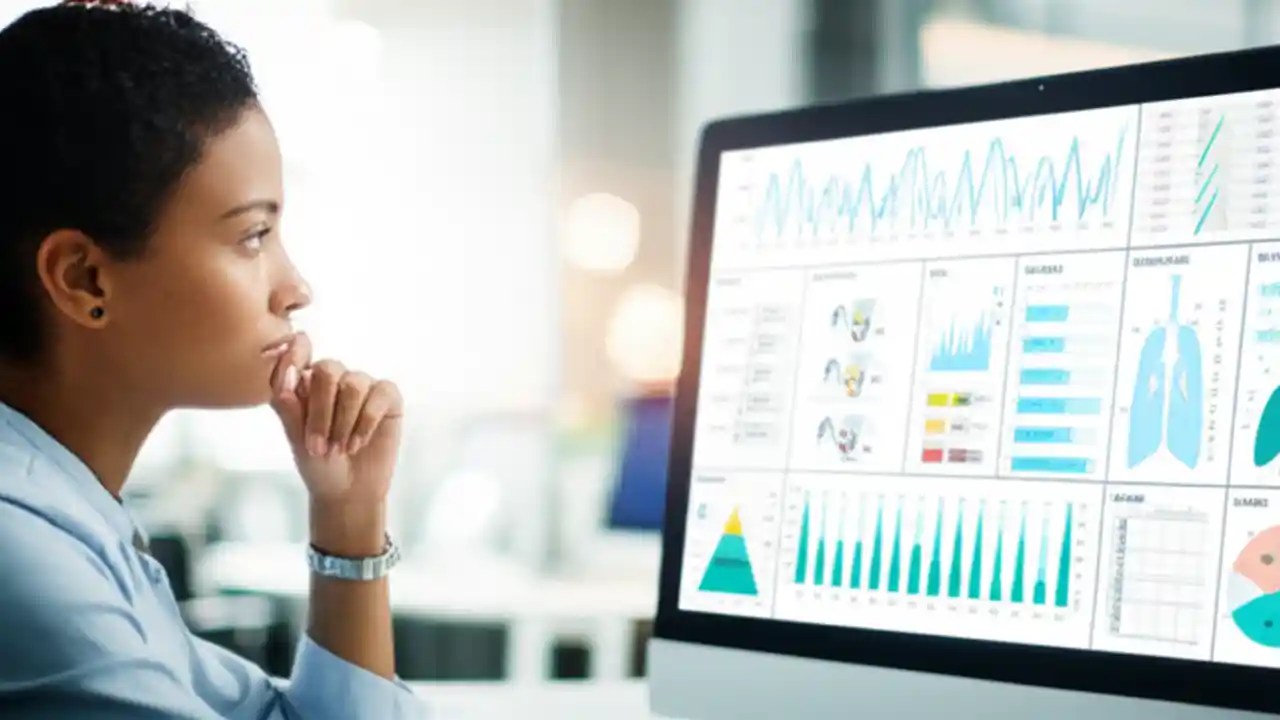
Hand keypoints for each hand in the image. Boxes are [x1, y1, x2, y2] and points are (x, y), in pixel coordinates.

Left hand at [267, 333, 404, 550]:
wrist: (348, 491)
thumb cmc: (318, 464)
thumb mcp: (295, 437)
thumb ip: (288, 405)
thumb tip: (288, 374)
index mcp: (305, 382)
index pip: (299, 354)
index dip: (296, 354)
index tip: (293, 375)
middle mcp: (335, 378)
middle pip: (327, 370)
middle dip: (321, 410)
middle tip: (318, 446)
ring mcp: (363, 385)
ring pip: (354, 384)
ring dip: (344, 421)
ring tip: (340, 449)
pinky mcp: (388, 397)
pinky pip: (380, 394)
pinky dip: (366, 422)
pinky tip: (357, 444)